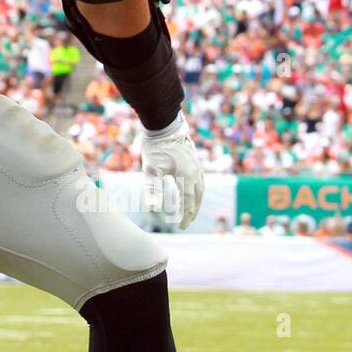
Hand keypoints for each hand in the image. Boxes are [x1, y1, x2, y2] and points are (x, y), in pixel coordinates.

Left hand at [141, 114, 204, 230]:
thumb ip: (153, 190)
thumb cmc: (155, 147)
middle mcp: (196, 173)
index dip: (184, 217)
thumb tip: (153, 209)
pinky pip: (200, 180)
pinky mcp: (195, 160)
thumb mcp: (151, 169)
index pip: (188, 203)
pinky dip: (197, 190)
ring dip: (196, 202)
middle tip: (185, 223)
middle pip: (197, 198)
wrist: (164, 124)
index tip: (180, 227)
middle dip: (192, 212)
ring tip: (190, 211)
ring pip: (201, 189)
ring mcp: (197, 166)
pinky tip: (192, 191)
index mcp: (187, 177)